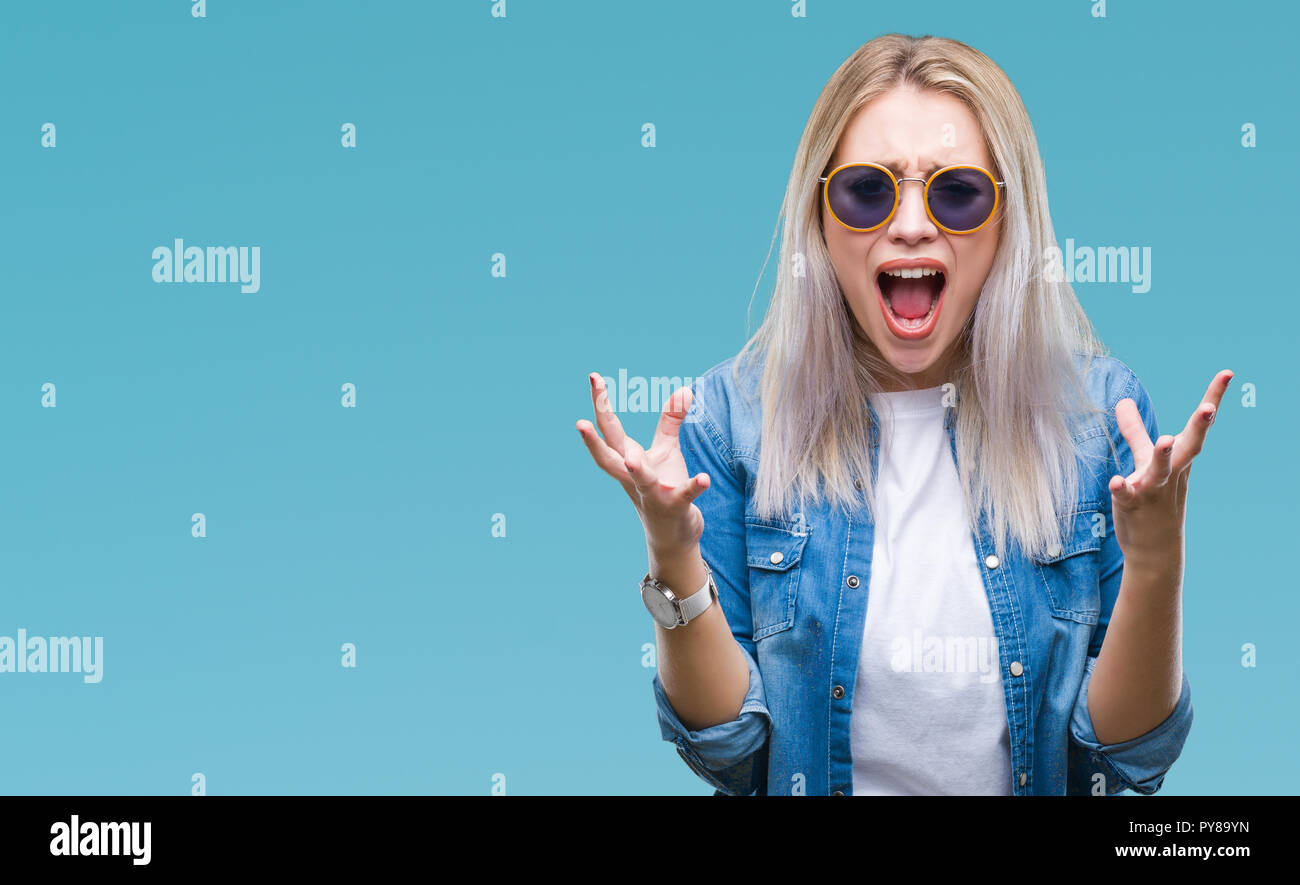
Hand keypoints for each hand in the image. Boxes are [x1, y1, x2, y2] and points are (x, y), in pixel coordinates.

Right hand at [576, 372, 710, 556]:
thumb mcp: (666, 450)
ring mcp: (651, 494)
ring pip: (641, 481)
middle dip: (594, 440)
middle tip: (580, 422)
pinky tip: (704, 479)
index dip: (600, 403)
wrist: (672, 535)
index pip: (609, 428)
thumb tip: (683, 389)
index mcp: (627, 459)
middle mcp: (632, 477)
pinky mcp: (675, 507)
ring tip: (632, 458)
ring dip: (636, 470)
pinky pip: (684, 496)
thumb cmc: (664, 487)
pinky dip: (693, 487)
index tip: (593, 377)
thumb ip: (670, 420)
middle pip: (609, 456)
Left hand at [1108, 369, 1232, 572]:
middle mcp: (1170, 472)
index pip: (1197, 427)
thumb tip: (1125, 400)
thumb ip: (1134, 431)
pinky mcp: (1132, 505)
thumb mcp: (1145, 461)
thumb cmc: (1154, 497)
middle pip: (1188, 447)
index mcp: (1178, 458)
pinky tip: (1115, 480)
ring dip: (1161, 455)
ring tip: (1165, 439)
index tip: (1227, 373)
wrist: (1154, 547)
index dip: (1213, 399)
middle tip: (1210, 408)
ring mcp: (1153, 489)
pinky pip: (1127, 495)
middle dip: (1199, 428)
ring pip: (1159, 470)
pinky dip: (1122, 487)